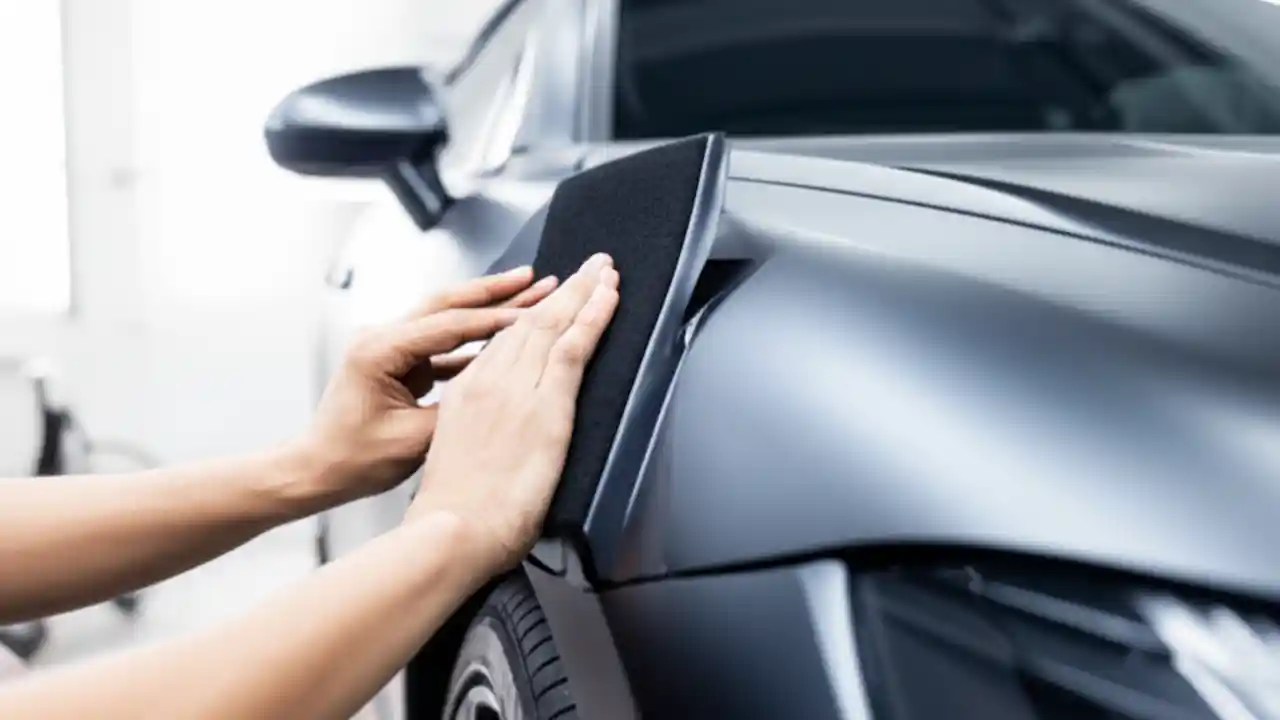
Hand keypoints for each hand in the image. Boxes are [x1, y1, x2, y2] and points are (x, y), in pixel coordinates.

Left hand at [297, 267, 558, 504]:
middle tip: (534, 278)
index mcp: (378, 350)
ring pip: (445, 317)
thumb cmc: (353, 460)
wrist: (316, 470)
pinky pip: (441, 342)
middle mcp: (380, 337)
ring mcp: (387, 346)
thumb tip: (498, 385)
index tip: (534, 313)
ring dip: (485, 308)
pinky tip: (503, 334)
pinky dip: (472, 338)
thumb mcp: (413, 440)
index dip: (495, 320)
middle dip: (494, 291)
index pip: (449, 326)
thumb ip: (457, 407)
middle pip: (447, 304)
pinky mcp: (396, 360)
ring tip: (526, 294)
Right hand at [407, 253, 619, 572]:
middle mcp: (491, 381)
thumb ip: (482, 440)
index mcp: (468, 395)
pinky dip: (595, 315)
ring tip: (604, 270)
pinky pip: (575, 345)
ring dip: (584, 292)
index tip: (550, 300)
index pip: (506, 342)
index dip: (533, 315)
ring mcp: (518, 389)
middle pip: (532, 323)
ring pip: (555, 324)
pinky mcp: (546, 404)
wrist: (452, 531)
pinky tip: (609, 295)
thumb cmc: (455, 516)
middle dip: (564, 291)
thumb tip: (500, 447)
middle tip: (588, 267)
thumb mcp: (461, 461)